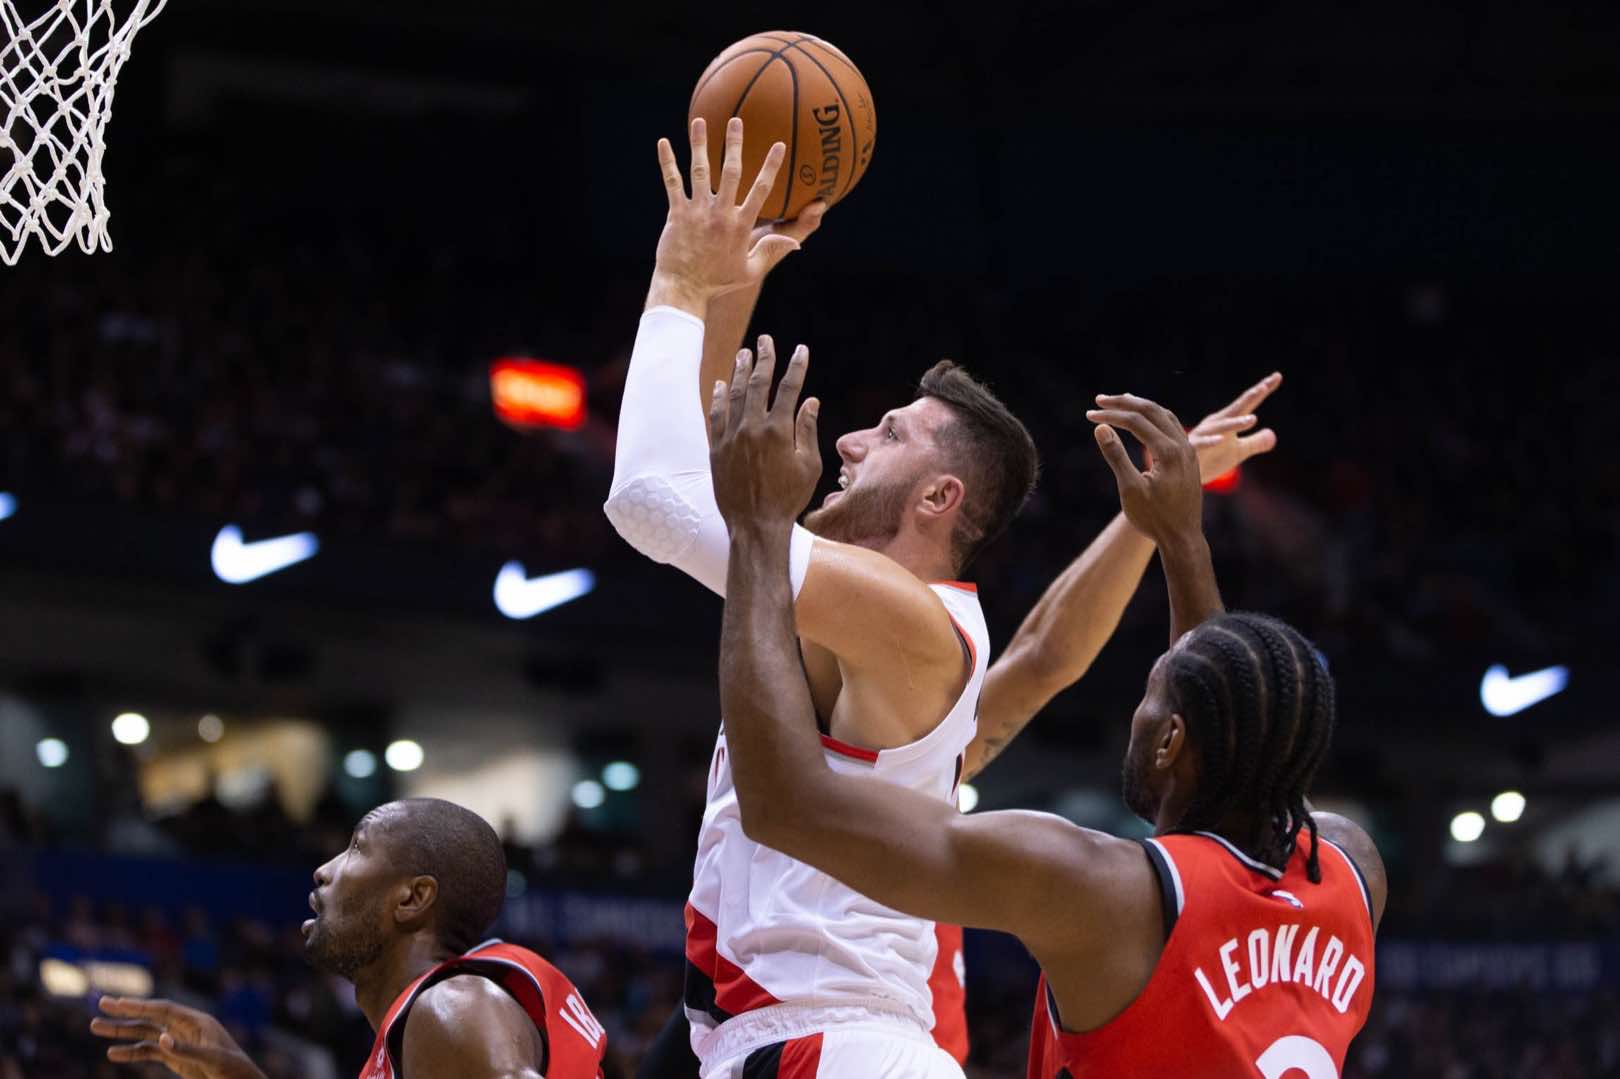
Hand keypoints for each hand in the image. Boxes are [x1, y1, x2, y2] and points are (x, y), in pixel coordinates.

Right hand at [91, 996, 266, 1078]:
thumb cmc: (232, 1069)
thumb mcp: (211, 1059)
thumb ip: (186, 1049)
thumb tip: (160, 1038)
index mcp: (197, 1021)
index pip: (164, 1009)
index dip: (140, 1006)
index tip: (117, 1003)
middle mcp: (186, 1028)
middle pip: (151, 1017)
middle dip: (125, 1012)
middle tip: (101, 1004)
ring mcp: (180, 1043)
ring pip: (146, 1034)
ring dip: (122, 1031)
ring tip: (95, 1026)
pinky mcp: (176, 1058)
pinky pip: (149, 1052)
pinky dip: (131, 1052)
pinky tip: (113, 1053)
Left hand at [651, 117, 798, 311]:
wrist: (684, 289)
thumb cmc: (718, 282)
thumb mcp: (750, 271)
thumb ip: (772, 252)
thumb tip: (797, 243)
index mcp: (741, 226)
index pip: (761, 190)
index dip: (771, 166)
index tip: (779, 145)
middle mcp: (720, 214)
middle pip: (731, 172)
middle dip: (735, 144)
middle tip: (737, 121)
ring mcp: (697, 212)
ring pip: (700, 171)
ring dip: (699, 144)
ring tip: (699, 121)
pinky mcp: (676, 214)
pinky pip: (672, 182)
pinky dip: (667, 162)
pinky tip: (663, 143)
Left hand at [708, 335, 821, 529]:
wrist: (755, 525)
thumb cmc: (788, 498)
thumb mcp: (809, 466)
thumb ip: (807, 430)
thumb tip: (810, 401)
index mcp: (778, 430)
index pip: (790, 388)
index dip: (796, 366)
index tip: (801, 350)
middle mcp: (752, 428)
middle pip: (758, 383)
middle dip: (764, 358)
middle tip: (766, 340)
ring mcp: (731, 437)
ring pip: (734, 395)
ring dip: (739, 371)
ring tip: (744, 353)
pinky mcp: (716, 449)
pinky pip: (715, 416)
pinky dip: (718, 398)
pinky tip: (721, 384)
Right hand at [1086, 394, 1202, 544]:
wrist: (1182, 537)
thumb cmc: (1154, 518)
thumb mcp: (1130, 489)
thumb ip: (1116, 455)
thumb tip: (1100, 428)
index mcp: (1168, 452)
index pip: (1136, 422)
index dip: (1111, 416)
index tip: (1089, 416)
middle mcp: (1182, 446)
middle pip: (1152, 411)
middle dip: (1124, 403)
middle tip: (1100, 400)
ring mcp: (1188, 451)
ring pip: (1165, 415)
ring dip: (1141, 406)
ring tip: (1120, 402)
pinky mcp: (1189, 457)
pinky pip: (1172, 426)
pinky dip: (1154, 418)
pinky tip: (1142, 421)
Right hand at [1187, 371, 1281, 481]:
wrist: (1182, 473)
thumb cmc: (1210, 459)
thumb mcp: (1238, 452)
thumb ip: (1255, 442)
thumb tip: (1273, 435)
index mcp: (1227, 421)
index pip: (1248, 404)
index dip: (1262, 391)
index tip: (1278, 376)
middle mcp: (1216, 423)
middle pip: (1237, 408)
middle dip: (1251, 397)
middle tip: (1264, 386)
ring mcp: (1204, 435)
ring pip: (1222, 426)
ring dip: (1237, 422)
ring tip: (1253, 419)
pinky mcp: (1193, 449)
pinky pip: (1203, 444)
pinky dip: (1211, 441)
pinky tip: (1222, 440)